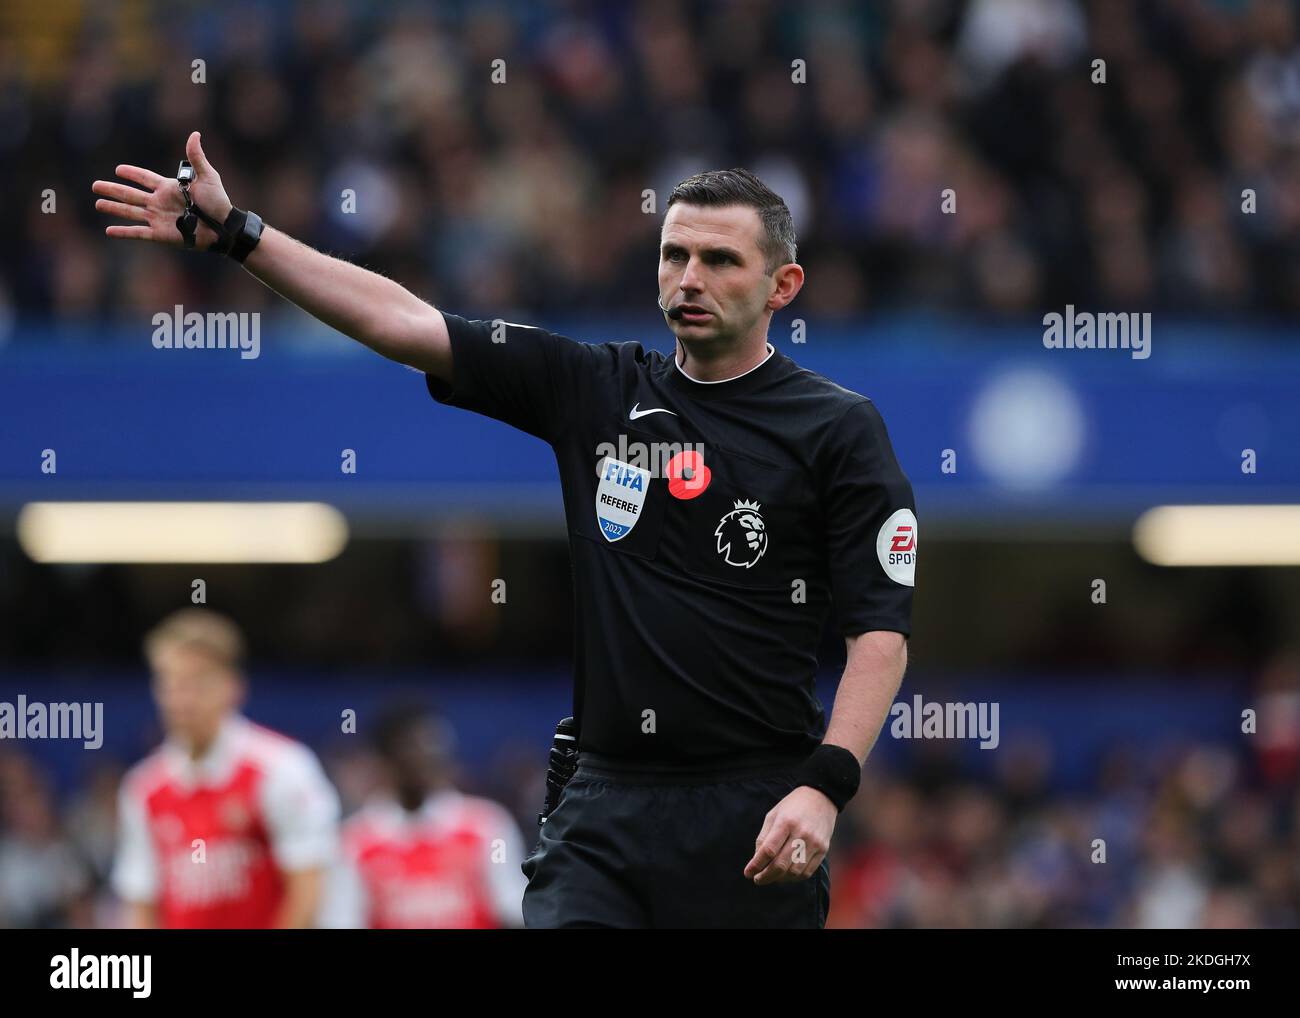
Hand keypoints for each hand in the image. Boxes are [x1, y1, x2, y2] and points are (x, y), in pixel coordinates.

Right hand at [92, 131, 233, 248]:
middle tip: (95, 186)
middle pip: (130, 194)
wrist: (224, 227)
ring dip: (113, 208)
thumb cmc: (218, 202)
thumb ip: (196, 157)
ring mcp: (159, 218)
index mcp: (168, 188)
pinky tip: (109, 231)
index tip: (119, 169)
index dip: (132, 173)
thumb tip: (195, 134)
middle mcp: (160, 203)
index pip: (145, 178)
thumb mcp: (207, 176)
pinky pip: (138, 232)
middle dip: (113, 190)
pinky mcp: (161, 234)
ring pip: (130, 211)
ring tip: (98, 204)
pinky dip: (123, 232)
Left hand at [744, 784, 837, 884]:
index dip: (756, 865)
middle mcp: (801, 834)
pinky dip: (794, 878)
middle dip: (766, 876)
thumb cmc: (792, 806)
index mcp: (785, 822)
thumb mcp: (773, 815)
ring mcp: (814, 843)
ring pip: (794, 872)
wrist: (821, 798)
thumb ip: (764, 837)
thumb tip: (757, 860)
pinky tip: (786, 875)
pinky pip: (807, 872)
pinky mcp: (823, 849)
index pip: (768, 850)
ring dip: (780, 879)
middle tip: (757, 879)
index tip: (748, 873)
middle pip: (780, 864)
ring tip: (771, 877)